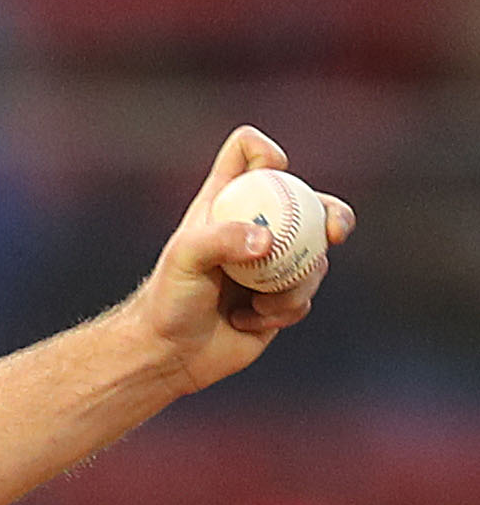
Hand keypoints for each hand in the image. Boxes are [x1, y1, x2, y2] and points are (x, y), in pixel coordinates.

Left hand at [132, 126, 352, 393]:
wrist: (170, 354)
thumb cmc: (168, 298)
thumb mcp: (185, 258)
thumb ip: (222, 240)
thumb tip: (268, 243)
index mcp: (225, 202)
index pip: (247, 153)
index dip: (265, 151)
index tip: (274, 167)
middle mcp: (253, 226)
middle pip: (310, 201)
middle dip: (333, 212)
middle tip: (335, 232)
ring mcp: (271, 262)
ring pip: (314, 257)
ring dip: (294, 283)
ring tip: (255, 304)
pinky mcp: (281, 297)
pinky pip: (304, 296)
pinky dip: (283, 310)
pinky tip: (247, 322)